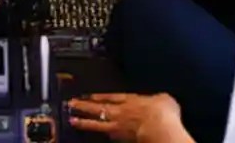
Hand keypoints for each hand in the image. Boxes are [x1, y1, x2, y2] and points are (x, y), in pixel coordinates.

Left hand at [68, 93, 192, 141]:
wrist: (158, 127)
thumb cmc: (162, 113)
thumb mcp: (163, 99)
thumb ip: (157, 100)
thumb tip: (161, 100)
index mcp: (131, 99)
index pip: (111, 96)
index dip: (100, 96)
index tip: (89, 95)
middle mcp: (121, 112)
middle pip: (98, 107)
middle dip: (84, 105)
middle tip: (71, 104)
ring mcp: (118, 126)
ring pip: (97, 122)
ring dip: (83, 121)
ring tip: (72, 120)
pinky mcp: (119, 138)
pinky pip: (104, 135)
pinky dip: (96, 133)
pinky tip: (91, 134)